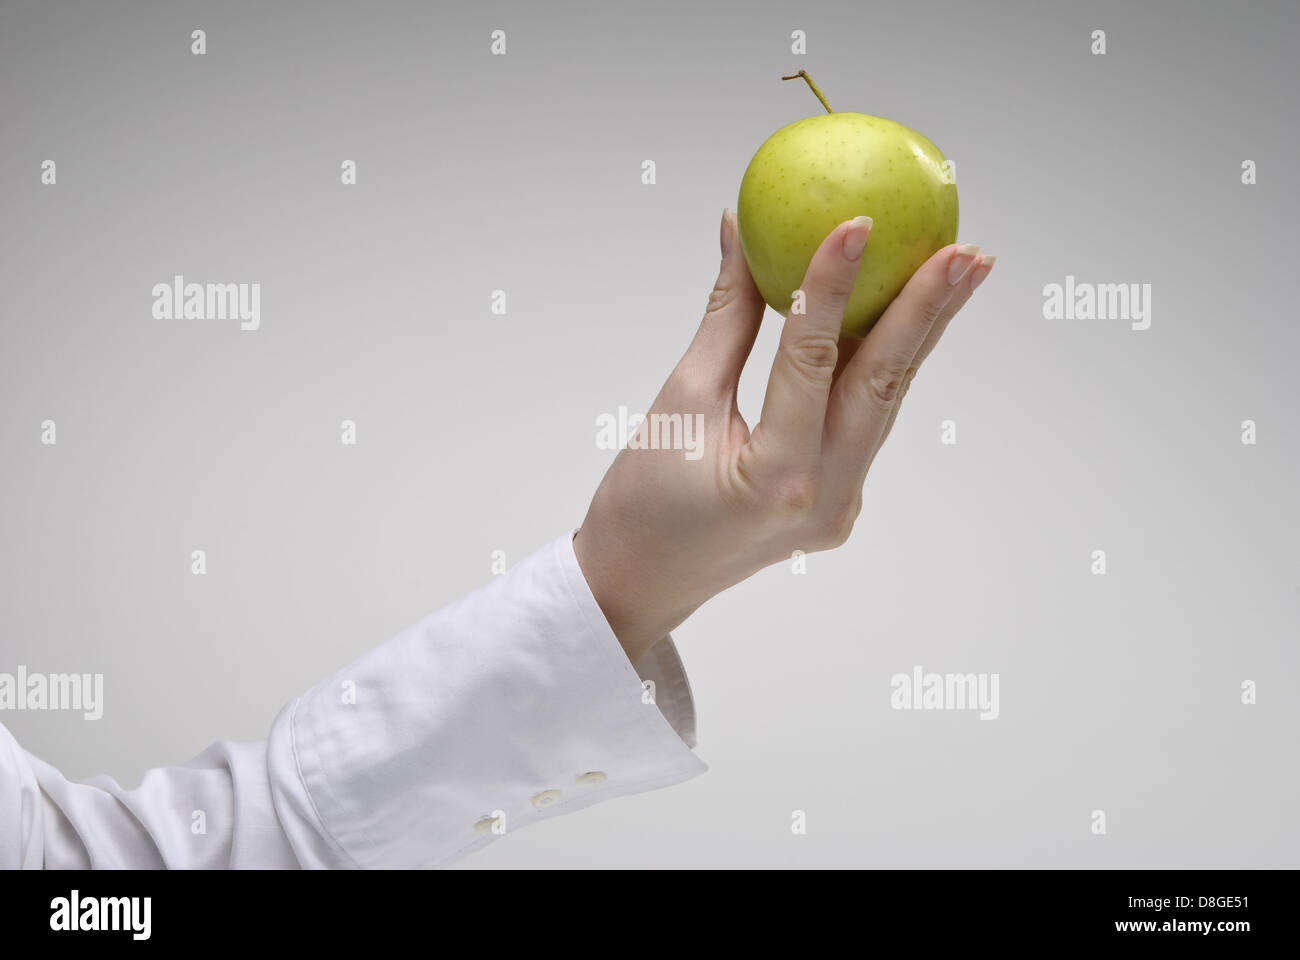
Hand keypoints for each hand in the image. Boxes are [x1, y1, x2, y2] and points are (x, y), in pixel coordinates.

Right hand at [574, 210, 993, 661]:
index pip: (812, 361)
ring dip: (919, 333)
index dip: (831, 284)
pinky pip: (864, 419)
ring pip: (884, 401)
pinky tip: (904, 317)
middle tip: (966, 250)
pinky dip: (882, 365)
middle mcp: (826, 497)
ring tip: (962, 271)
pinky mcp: (840, 498)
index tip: (856, 221)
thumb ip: (727, 317)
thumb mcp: (678, 400)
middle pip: (884, 386)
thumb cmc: (640, 502)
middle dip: (927, 311)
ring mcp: (841, 504)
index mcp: (777, 478)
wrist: (640, 582)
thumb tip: (742, 232)